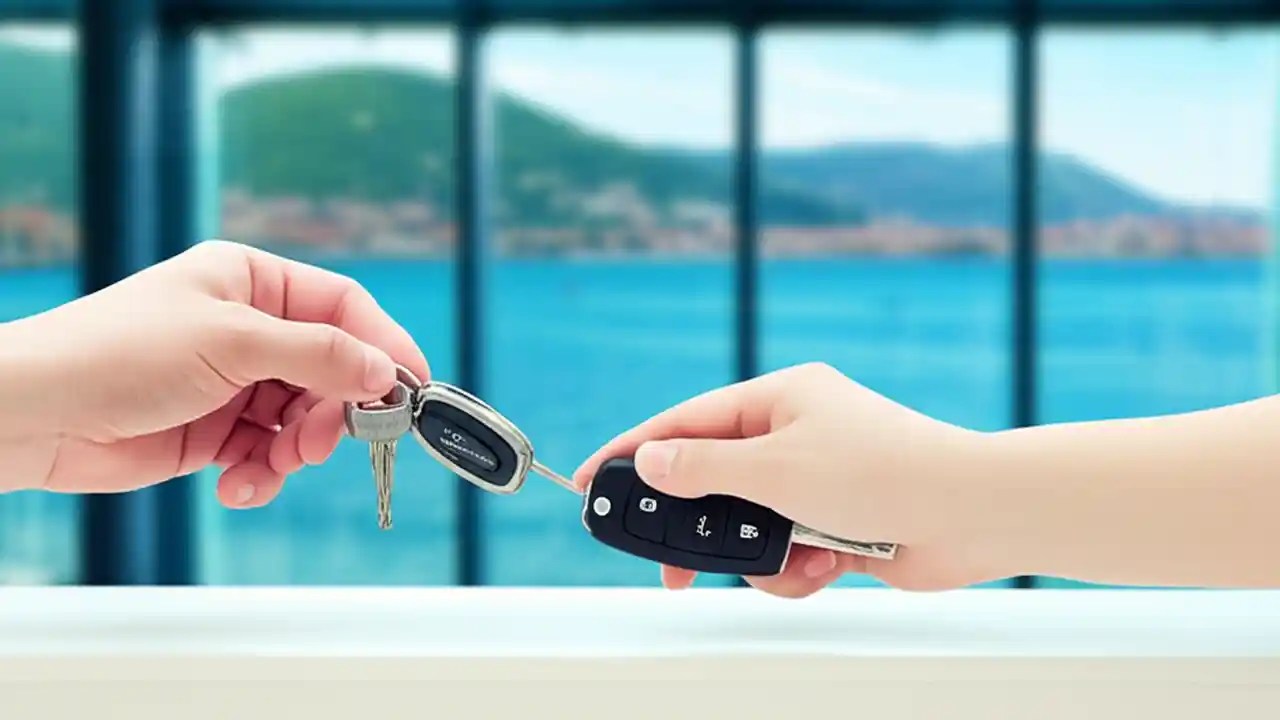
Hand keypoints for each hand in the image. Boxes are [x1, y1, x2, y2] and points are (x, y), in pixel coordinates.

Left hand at [0, 240, 428, 507]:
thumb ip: (318, 355)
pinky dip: (262, 475)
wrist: (34, 415)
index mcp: (251, 282)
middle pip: (330, 370)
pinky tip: (237, 485)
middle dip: (331, 411)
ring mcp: (232, 382)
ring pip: (302, 419)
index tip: (411, 387)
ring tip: (273, 466)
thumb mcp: (232, 342)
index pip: (342, 307)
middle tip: (321, 442)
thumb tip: (386, 371)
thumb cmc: (118, 354)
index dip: (381, 345)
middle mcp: (247, 329)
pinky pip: (265, 455)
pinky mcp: (213, 431)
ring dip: (296, 450)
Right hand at [573, 363, 1006, 595]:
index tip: (591, 479)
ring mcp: (818, 480)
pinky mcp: (839, 523)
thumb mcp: (775, 468)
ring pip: (751, 525)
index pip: (686, 423)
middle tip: (668, 565)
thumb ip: (703, 469)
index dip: (634, 452)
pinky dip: (797, 567)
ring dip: (760, 554)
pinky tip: (822, 570)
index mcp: (779, 399)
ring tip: (788, 562)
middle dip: (700, 527)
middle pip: (715, 481)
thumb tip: (650, 460)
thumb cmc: (884, 472)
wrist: (971, 515)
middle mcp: (796, 434)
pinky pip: (789, 550)